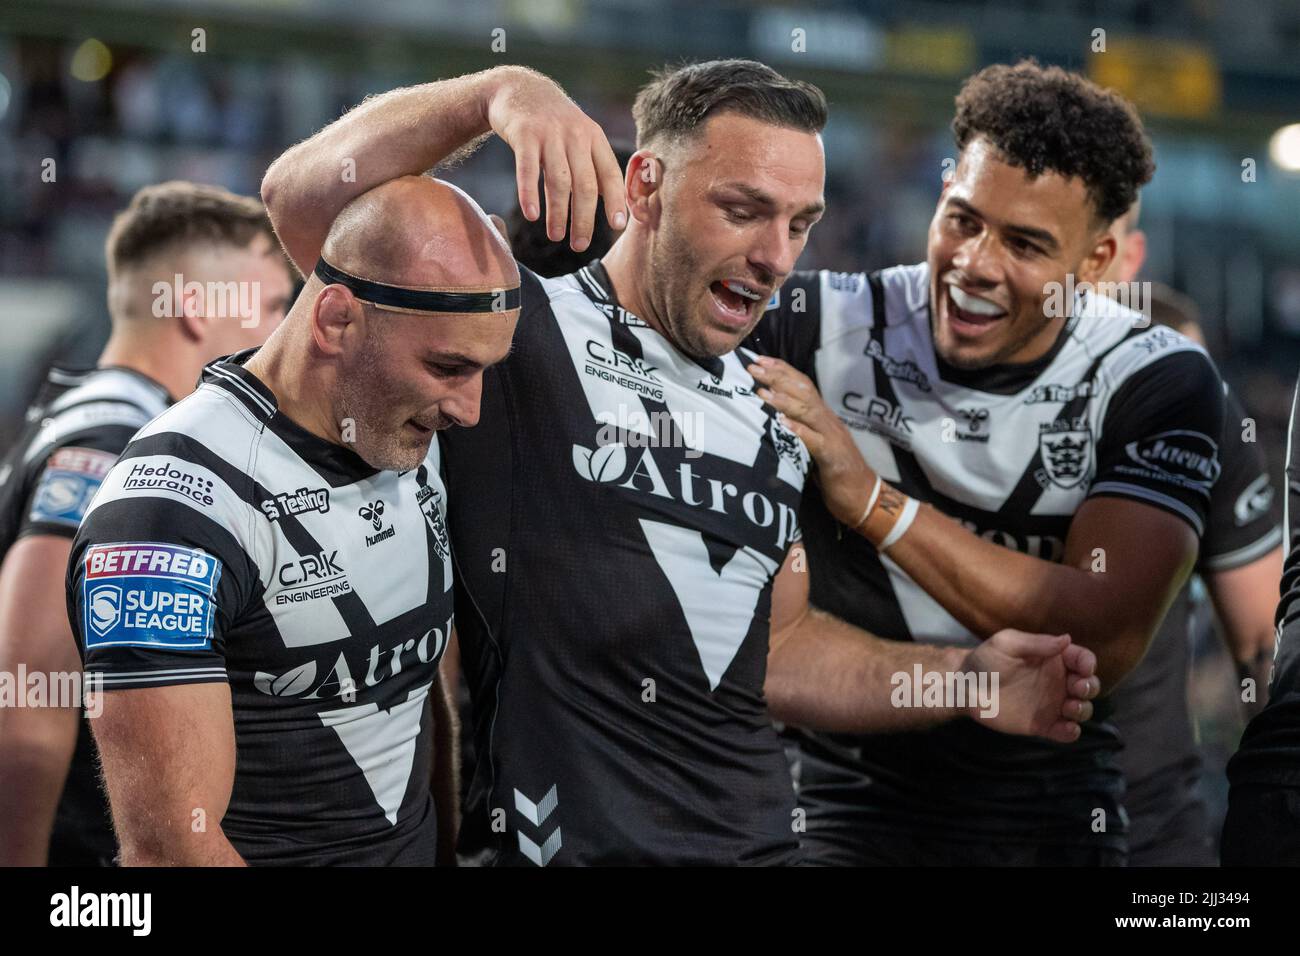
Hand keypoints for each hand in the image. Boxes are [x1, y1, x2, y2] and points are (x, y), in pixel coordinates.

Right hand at [485, 67, 626, 251]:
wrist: (518, 88)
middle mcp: (576, 135)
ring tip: (556, 237)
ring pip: (559, 182)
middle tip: (580, 245)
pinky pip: (528, 169)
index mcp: (594, 138)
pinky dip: (530, 194)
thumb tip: (614, 204)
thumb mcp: (580, 136)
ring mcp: (549, 134)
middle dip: (584, 219)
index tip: (617, 226)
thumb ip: (595, 166)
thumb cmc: (554, 123)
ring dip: (558, 214)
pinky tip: (532, 215)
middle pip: (585, 185)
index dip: (616, 201)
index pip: (610, 174)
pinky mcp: (524, 134)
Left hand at [748, 355, 876, 526]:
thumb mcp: (815, 445)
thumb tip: (773, 418)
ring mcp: (833, 437)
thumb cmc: (835, 473)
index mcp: (823, 416)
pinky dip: (799, 430)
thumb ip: (800, 430)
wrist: (863, 497)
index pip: (802, 385)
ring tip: (762, 392)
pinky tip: (782, 423)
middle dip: (778, 377)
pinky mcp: (833, 457)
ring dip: (784, 400)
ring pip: (808, 411)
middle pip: (803, 391)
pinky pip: (815, 441)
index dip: (782, 370)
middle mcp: (828, 421)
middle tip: (754, 367)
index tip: (760, 360)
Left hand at [962, 631, 1099, 742]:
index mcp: (1053, 659)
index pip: (1082, 659)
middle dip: (1090, 687)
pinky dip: (1072, 732)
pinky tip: (1067, 728)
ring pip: (1081, 709)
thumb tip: (1067, 639)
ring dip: (1083, 709)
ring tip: (1069, 707)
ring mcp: (1052, 704)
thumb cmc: (985, 660)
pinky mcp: (1043, 725)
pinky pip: (1065, 732)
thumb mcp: (1007, 643)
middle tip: (1077, 688)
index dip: (1088, 663)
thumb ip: (1036, 643)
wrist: (965, 688)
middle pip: (1088, 685)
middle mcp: (1058, 681)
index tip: (1083, 668)